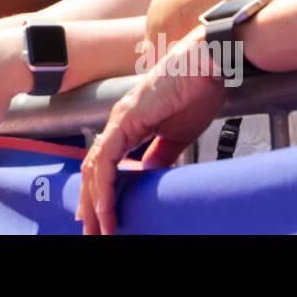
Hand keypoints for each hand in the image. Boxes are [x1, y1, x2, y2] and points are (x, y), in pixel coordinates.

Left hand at [77, 26, 224, 234]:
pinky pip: (106, 157)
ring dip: (93, 201)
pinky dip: (103, 184)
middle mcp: (118, 123)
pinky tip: (104, 206)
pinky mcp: (127, 119)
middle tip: (91, 232)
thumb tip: (149, 176)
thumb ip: (160, 155)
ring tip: (98, 228)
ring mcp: (119, 120)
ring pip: (94, 167)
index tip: (100, 218)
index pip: (105, 164)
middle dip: (90, 203)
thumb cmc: (196, 91)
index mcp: (129, 126)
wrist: (206, 64)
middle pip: (93, 169)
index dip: (99, 192)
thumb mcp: (177, 135)